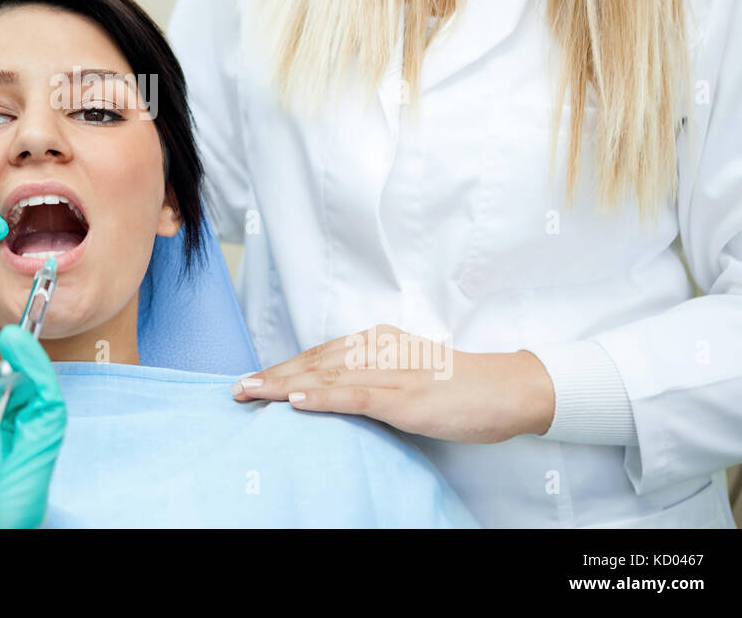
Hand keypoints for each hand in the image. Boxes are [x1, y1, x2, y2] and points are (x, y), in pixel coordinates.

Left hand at [231, 323, 555, 442]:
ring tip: (252, 392)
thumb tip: (334, 393)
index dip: (283, 367)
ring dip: (284, 384)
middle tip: (236, 389)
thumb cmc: (456, 386)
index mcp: (376, 342)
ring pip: (326, 377)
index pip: (319, 355)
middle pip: (314, 362)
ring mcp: (391, 372)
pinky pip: (356, 395)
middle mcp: (378, 350)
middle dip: (273, 376)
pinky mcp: (405, 395)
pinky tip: (297, 399)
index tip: (252, 380)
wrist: (505, 389)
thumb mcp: (405, 375)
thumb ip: (372, 378)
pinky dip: (324, 397)